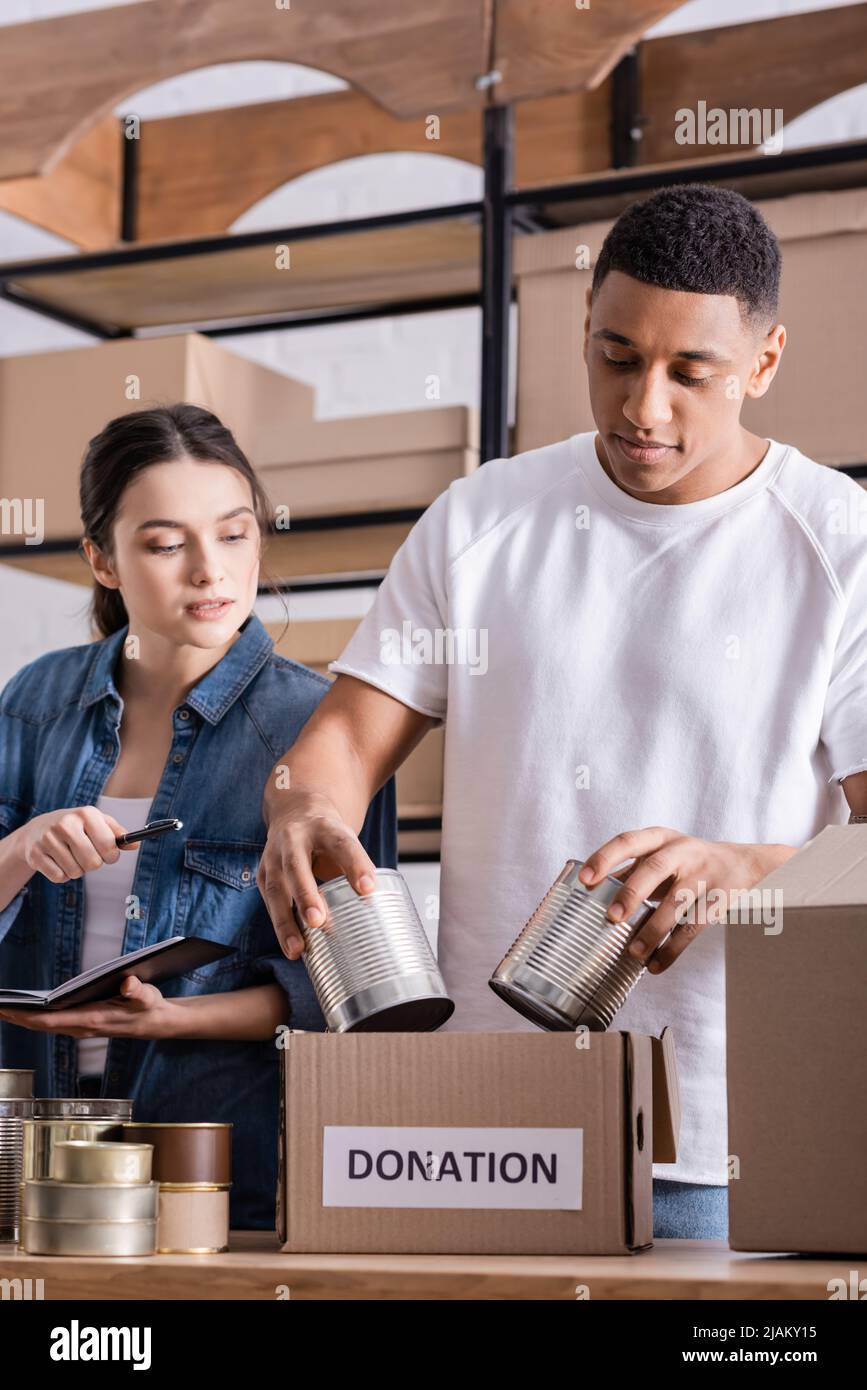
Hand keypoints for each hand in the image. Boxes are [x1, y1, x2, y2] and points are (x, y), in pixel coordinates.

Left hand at [0, 975, 179, 1038]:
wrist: (155, 1022)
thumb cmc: (148, 1006)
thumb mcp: (147, 996)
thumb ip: (138, 990)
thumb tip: (128, 982)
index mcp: (92, 1019)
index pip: (50, 1019)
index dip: (26, 1014)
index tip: (5, 1008)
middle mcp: (81, 1027)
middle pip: (39, 1025)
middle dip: (14, 1016)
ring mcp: (79, 1027)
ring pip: (42, 1025)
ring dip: (21, 1017)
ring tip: (1, 1006)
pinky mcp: (80, 1024)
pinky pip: (50, 1023)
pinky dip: (33, 1017)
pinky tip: (23, 1009)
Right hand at [19, 806, 136, 883]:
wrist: (37, 830)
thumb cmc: (75, 827)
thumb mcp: (96, 822)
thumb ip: (117, 833)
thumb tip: (135, 844)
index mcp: (86, 814)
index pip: (108, 845)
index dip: (112, 856)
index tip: (108, 854)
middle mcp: (66, 824)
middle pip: (93, 863)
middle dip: (94, 864)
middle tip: (88, 856)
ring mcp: (48, 839)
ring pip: (75, 872)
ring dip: (77, 870)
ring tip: (71, 857)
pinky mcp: (35, 854)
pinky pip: (59, 877)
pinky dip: (62, 875)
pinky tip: (58, 862)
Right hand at [257, 789, 376, 959]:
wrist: (295, 813)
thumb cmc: (328, 837)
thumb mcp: (345, 841)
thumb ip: (357, 868)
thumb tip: (375, 911)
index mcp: (324, 827)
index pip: (342, 844)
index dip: (355, 866)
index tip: (369, 889)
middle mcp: (294, 839)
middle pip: (296, 866)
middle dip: (306, 895)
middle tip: (318, 922)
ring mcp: (273, 856)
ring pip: (275, 888)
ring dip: (285, 921)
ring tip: (298, 949)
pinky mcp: (262, 874)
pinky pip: (269, 902)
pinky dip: (280, 925)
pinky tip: (291, 947)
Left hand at [579, 827, 796, 973]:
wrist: (742, 863)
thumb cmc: (686, 862)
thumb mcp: (659, 856)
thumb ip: (628, 872)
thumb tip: (586, 895)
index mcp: (659, 838)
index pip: (628, 842)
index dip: (604, 859)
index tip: (585, 880)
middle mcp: (682, 851)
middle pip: (654, 869)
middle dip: (631, 893)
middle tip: (612, 917)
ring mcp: (704, 874)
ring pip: (676, 903)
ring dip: (652, 930)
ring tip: (633, 953)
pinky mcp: (720, 899)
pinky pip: (694, 927)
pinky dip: (673, 949)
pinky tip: (655, 965)